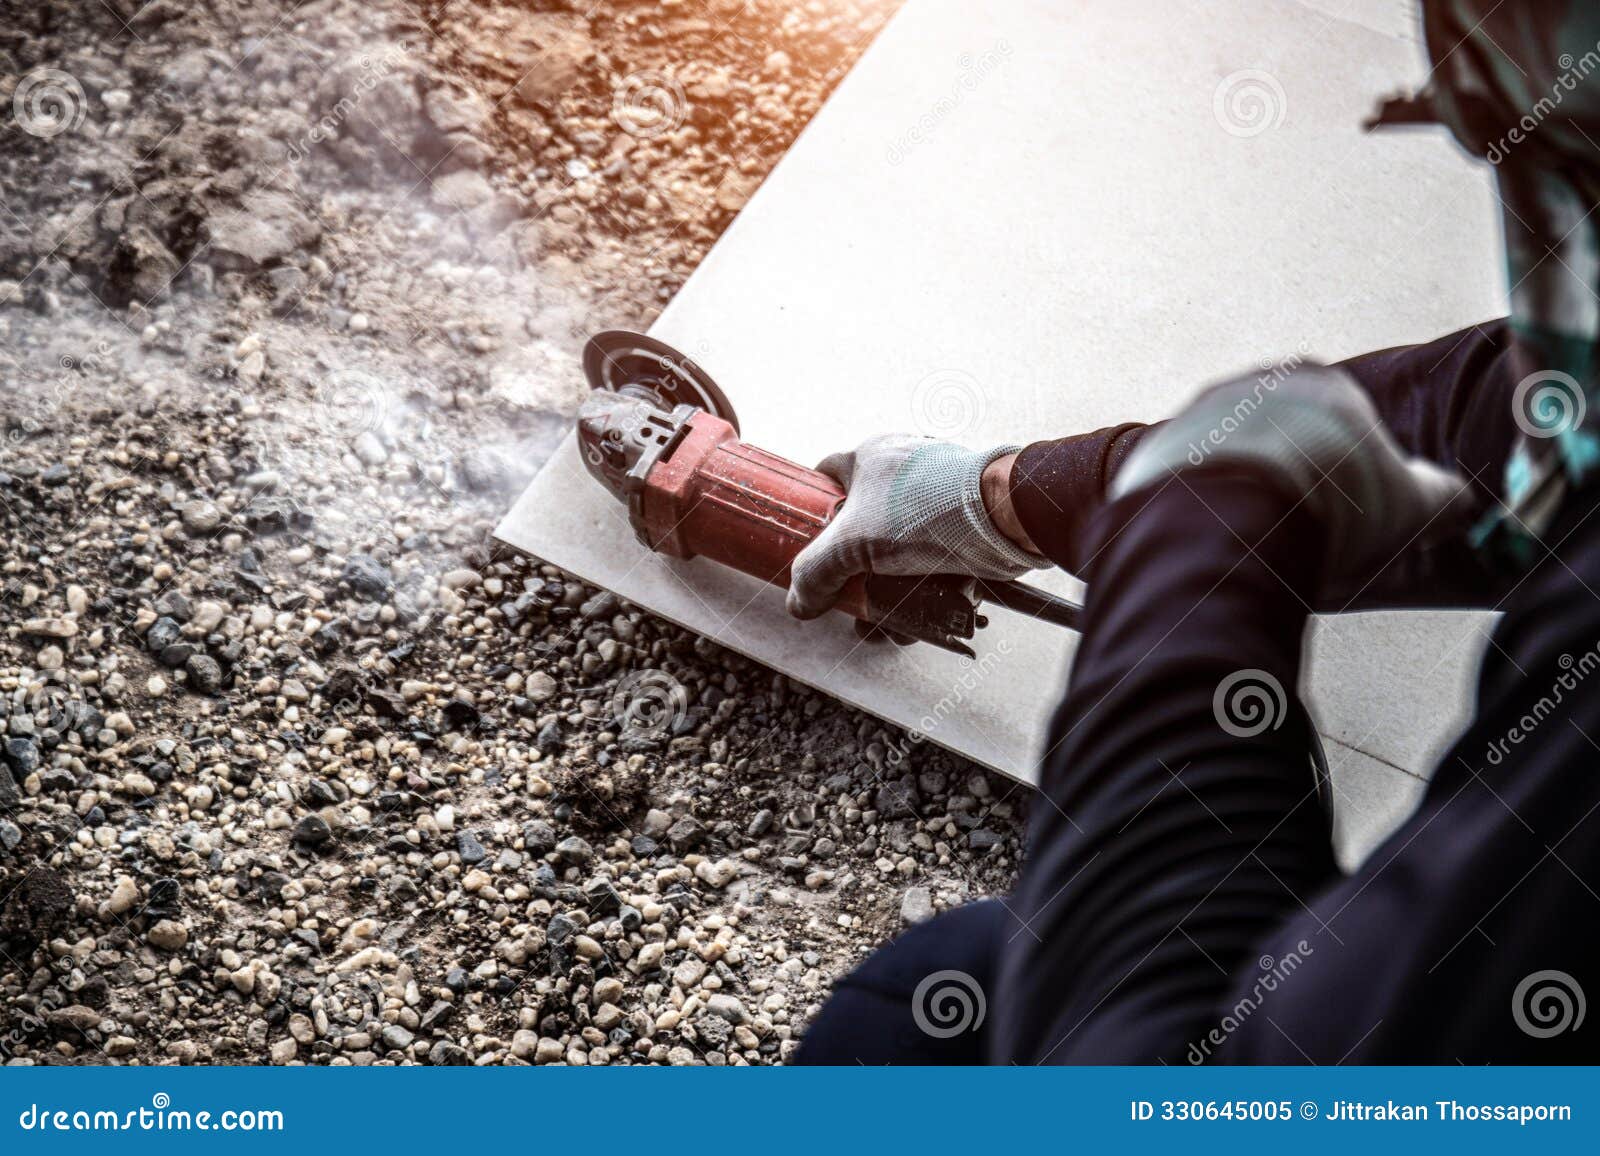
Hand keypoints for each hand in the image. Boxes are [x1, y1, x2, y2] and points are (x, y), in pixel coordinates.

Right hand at [786, 435, 1046, 619]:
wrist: (1006, 517)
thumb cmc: (927, 511)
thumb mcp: (852, 544)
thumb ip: (815, 574)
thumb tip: (799, 604)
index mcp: (871, 458)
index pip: (826, 477)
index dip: (812, 511)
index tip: (807, 545)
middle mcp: (901, 475)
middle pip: (862, 531)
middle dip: (857, 579)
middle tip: (856, 605)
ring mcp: (934, 501)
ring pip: (898, 555)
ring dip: (891, 598)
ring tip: (893, 627)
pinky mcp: (962, 527)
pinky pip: (932, 564)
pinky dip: (926, 594)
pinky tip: (925, 620)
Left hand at [1111, 364, 1471, 583]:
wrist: (1232, 517)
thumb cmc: (1329, 503)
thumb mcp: (1414, 506)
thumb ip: (1441, 498)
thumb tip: (1454, 502)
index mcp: (1320, 384)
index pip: (1343, 425)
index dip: (1352, 477)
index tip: (1350, 518)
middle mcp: (1250, 389)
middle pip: (1279, 443)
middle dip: (1291, 486)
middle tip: (1303, 538)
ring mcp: (1195, 419)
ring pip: (1226, 465)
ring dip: (1239, 501)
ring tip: (1258, 550)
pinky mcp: (1152, 456)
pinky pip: (1181, 491)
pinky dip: (1196, 518)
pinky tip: (1214, 551)